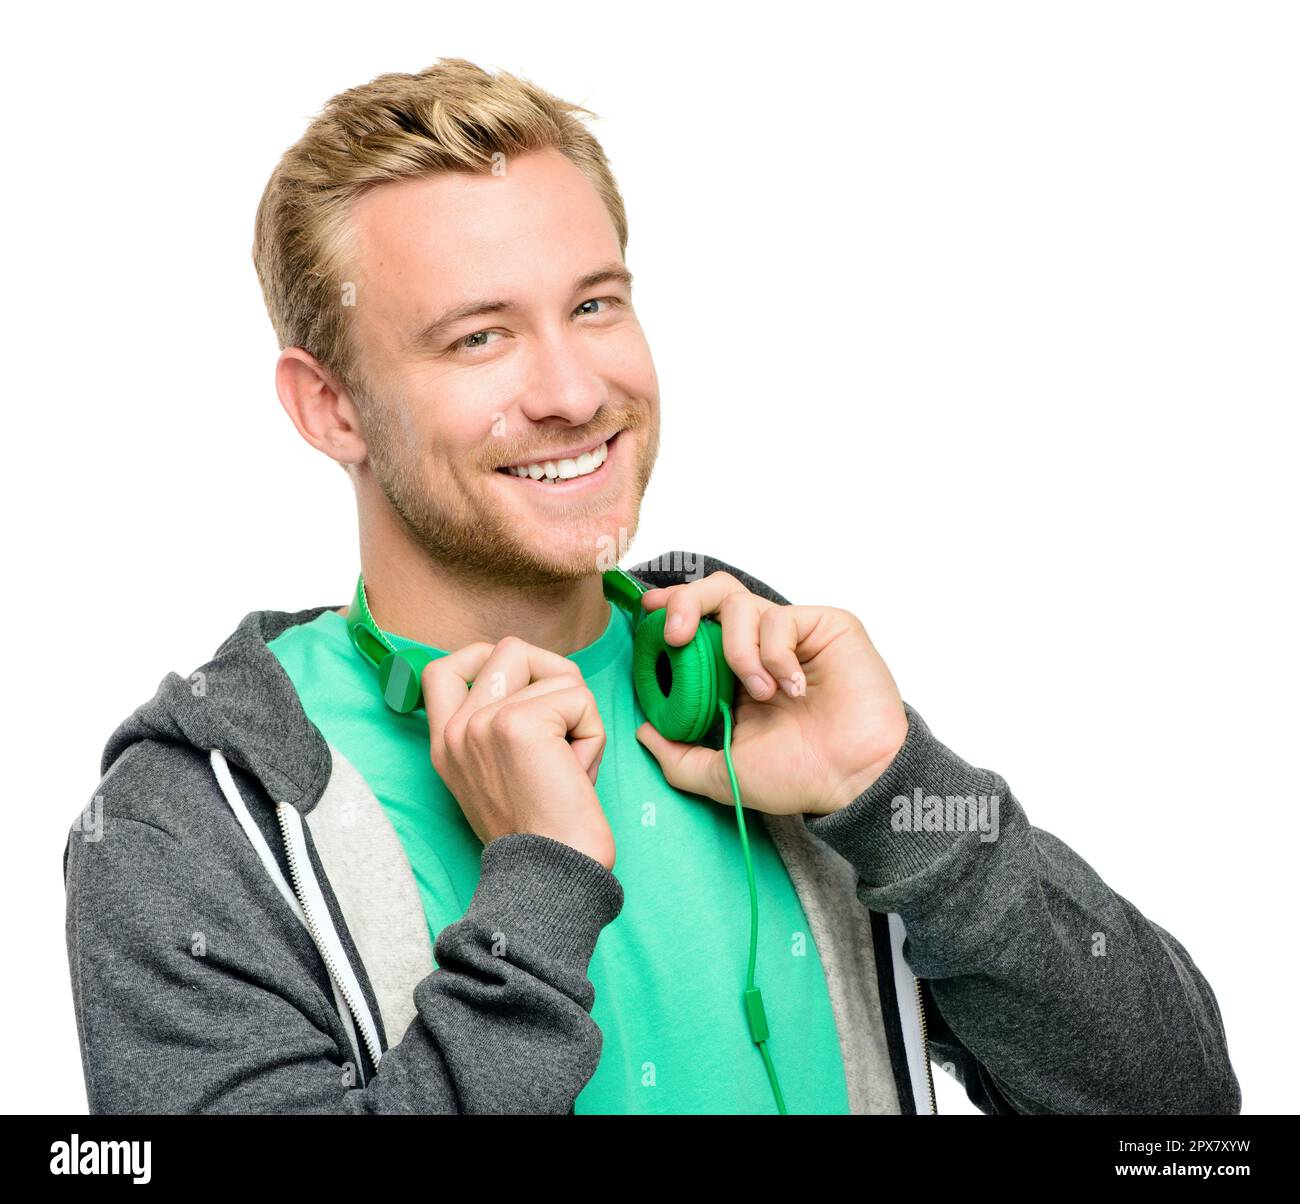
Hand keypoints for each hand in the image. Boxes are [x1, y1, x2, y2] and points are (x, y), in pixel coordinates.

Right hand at [423, 636, 615, 869]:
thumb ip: (501, 726)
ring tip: (570, 758)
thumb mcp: (502, 774)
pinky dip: (593, 733)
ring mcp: (482, 722)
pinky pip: (579, 697)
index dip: (483, 657)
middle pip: (509, 648)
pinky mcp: (517, 724)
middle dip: (553, 677)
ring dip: (578, 710)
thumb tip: (540, 674)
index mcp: (446, 744)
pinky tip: (578, 772)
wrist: (550, 875)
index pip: (440, 669)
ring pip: (553, 669)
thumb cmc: (544, 830)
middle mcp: (456, 730)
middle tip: (564, 728)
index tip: (519, 683)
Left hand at [634, 572, 907, 816]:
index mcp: (733, 675)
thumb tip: (642, 733)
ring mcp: (792, 634)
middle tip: (674, 637)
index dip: (671, 608)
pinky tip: (793, 688)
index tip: (647, 611)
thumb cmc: (799, 776)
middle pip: (713, 593)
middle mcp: (759, 647)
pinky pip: (779, 619)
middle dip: (685, 603)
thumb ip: (679, 758)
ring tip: (761, 692)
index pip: (696, 622)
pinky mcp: (823, 626)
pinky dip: (775, 654)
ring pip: (740, 603)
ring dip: (738, 650)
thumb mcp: (723, 775)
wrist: (853, 780)